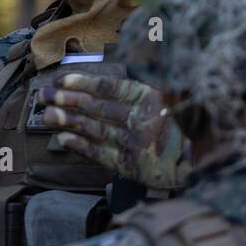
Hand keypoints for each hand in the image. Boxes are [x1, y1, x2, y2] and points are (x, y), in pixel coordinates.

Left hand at [39, 73, 189, 189]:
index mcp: (149, 99)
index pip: (109, 87)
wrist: (202, 165)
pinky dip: (80, 146)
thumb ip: (138, 93)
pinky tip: (63, 139)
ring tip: (47, 114)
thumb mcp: (169, 101)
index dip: (81, 83)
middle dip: (66, 100)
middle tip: (43, 95)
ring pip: (93, 128)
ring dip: (67, 121)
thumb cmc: (182, 130)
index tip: (61, 80)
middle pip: (95, 107)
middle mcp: (139, 119)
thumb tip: (102, 85)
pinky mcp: (130, 165)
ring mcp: (133, 143)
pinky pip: (99, 153)